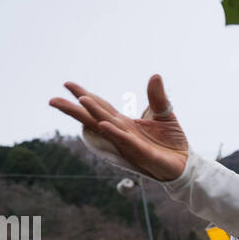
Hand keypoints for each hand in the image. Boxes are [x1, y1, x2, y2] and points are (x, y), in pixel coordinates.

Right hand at [49, 75, 187, 180]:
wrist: (186, 163)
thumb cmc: (172, 142)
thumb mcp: (165, 114)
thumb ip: (157, 97)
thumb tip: (155, 75)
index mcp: (124, 123)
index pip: (101, 107)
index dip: (85, 96)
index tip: (67, 84)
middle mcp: (122, 133)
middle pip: (95, 118)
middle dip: (74, 109)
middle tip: (52, 100)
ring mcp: (130, 144)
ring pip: (108, 129)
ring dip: (94, 115)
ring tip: (80, 102)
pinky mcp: (143, 155)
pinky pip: (127, 143)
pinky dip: (115, 134)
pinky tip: (104, 125)